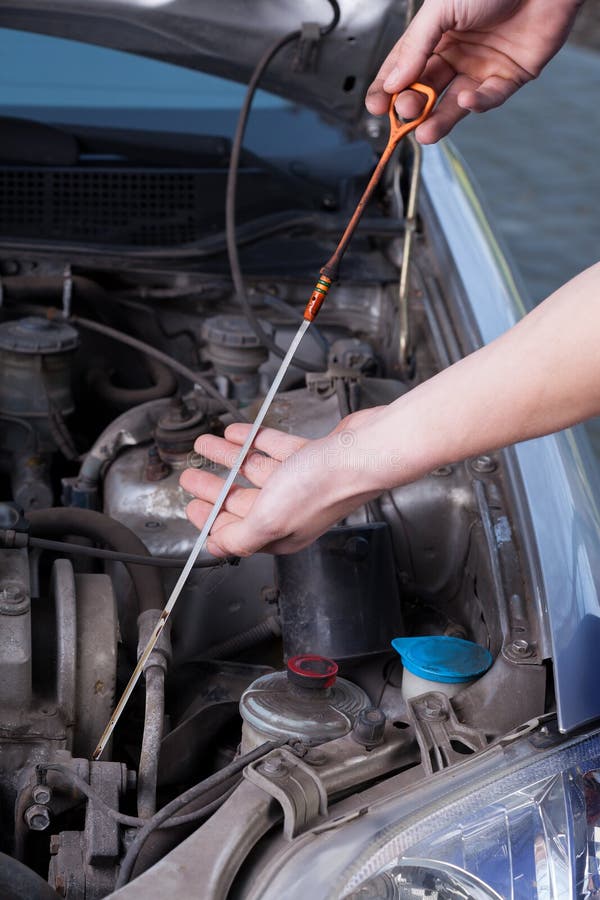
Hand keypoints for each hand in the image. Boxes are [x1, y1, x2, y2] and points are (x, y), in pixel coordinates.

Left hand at [179, 409, 386, 556]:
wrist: (363, 453)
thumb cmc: (323, 487)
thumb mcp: (268, 520)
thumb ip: (239, 537)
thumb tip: (217, 548)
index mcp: (280, 532)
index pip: (236, 531)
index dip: (210, 521)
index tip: (192, 508)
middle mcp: (290, 509)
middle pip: (242, 501)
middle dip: (214, 489)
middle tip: (191, 478)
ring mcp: (301, 481)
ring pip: (256, 471)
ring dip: (229, 458)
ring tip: (207, 445)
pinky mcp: (311, 456)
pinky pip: (275, 448)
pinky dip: (254, 440)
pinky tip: (239, 433)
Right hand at [366, 0, 581, 142]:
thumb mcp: (441, 9)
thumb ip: (416, 47)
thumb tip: (395, 82)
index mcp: (437, 34)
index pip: (404, 67)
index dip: (388, 88)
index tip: (376, 107)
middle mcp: (458, 52)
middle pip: (427, 90)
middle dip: (414, 106)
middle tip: (405, 114)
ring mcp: (482, 66)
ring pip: (454, 103)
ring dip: (439, 120)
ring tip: (424, 134)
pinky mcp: (509, 77)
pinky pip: (489, 98)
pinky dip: (477, 104)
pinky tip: (466, 100)